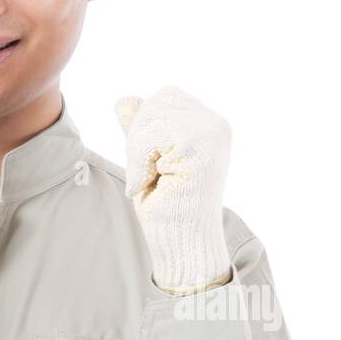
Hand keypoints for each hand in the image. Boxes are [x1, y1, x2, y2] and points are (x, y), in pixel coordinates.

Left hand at [115, 86, 232, 295]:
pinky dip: (139, 162)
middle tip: (150, 173)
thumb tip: (124, 99)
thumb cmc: (167, 206)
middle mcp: (216, 125)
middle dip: (140, 136)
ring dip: (138, 150)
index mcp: (211, 126)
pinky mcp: (198, 146)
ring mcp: (211, 132)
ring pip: (150, 116)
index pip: (166, 97)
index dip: (147, 125)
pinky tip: (150, 184)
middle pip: (156, 101)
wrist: (184, 242)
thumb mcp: (149, 159)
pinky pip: (149, 137)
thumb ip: (141, 129)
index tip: (155, 163)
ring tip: (152, 179)